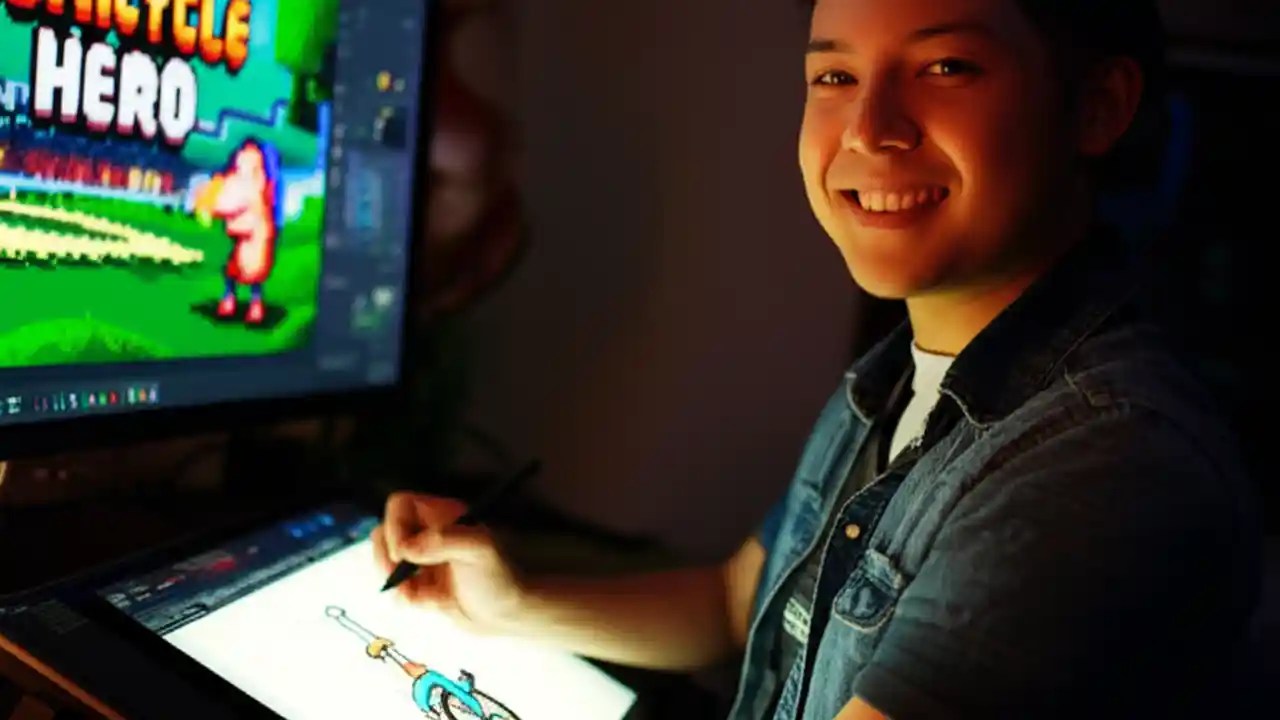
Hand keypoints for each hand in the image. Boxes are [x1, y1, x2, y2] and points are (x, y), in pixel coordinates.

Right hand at [371, 492, 526, 635]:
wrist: (507, 616)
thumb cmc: (499, 578)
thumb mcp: (479, 551)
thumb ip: (444, 542)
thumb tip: (406, 549)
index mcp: (442, 516)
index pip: (400, 505)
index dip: (395, 526)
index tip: (403, 553)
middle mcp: (429, 533)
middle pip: (385, 531)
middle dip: (385, 556)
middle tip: (397, 577)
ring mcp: (424, 560)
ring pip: (387, 560)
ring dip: (393, 580)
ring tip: (413, 596)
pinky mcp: (422, 585)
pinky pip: (397, 587)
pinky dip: (404, 598)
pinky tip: (426, 604)